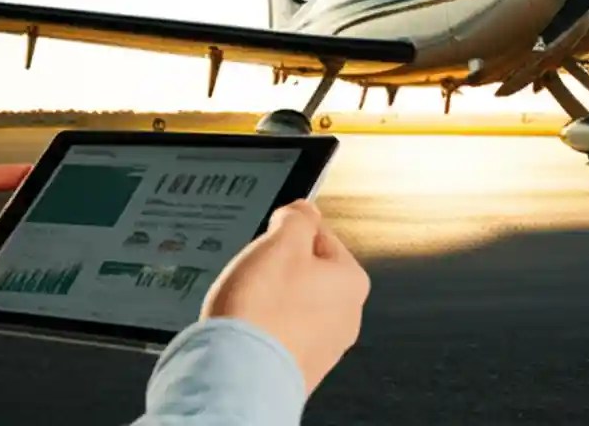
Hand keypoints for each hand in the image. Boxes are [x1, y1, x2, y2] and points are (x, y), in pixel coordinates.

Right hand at [202, 199, 369, 394]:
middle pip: (304, 272)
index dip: (287, 232)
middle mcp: (346, 316)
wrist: (237, 380)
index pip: (320, 236)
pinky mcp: (297, 368)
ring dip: (265, 301)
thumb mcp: (280, 243)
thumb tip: (303, 209)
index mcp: (351, 281)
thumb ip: (297, 218)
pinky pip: (277, 334)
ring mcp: (323, 346)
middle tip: (253, 275)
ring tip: (247, 307)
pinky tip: (246, 330)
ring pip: (288, 304)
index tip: (268, 238)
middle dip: (275, 269)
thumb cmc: (262, 313)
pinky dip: (261, 329)